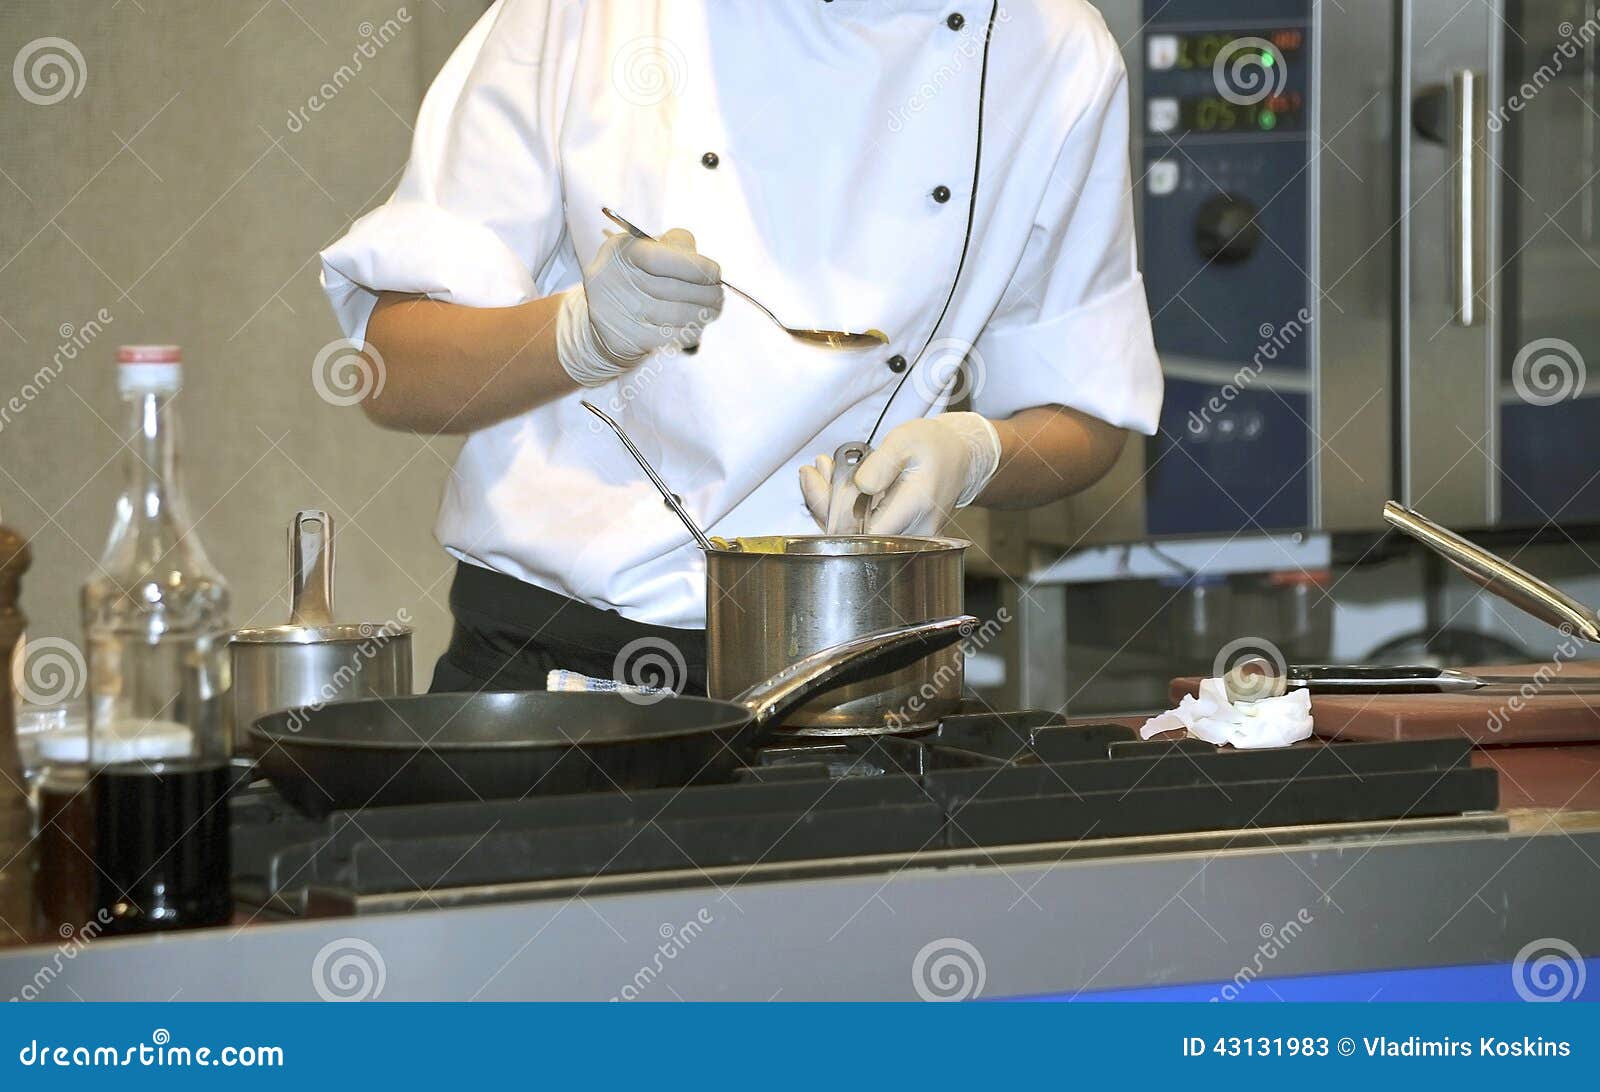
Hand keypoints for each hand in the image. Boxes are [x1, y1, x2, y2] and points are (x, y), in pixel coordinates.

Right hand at [557, 228, 723, 385]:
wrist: (607, 322)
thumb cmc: (636, 279)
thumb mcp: (648, 251)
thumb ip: (675, 247)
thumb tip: (704, 264)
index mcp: (620, 251)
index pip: (661, 258)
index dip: (696, 267)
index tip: (716, 273)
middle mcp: (613, 280)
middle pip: (674, 288)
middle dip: (706, 293)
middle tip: (719, 296)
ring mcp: (618, 312)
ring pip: (678, 313)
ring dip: (703, 313)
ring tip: (712, 310)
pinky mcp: (627, 339)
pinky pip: (673, 336)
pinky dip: (692, 331)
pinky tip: (696, 326)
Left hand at [799, 413, 1002, 535]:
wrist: (958, 457)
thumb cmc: (934, 446)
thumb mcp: (907, 440)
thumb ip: (882, 463)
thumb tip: (860, 487)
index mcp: (917, 507)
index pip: (868, 533)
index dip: (837, 513)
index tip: (820, 479)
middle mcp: (914, 533)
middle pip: (857, 538)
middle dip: (826, 505)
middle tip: (812, 472)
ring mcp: (906, 540)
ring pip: (856, 537)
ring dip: (831, 506)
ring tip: (822, 470)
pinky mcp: (897, 537)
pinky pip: (864, 531)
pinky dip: (843, 509)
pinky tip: (834, 481)